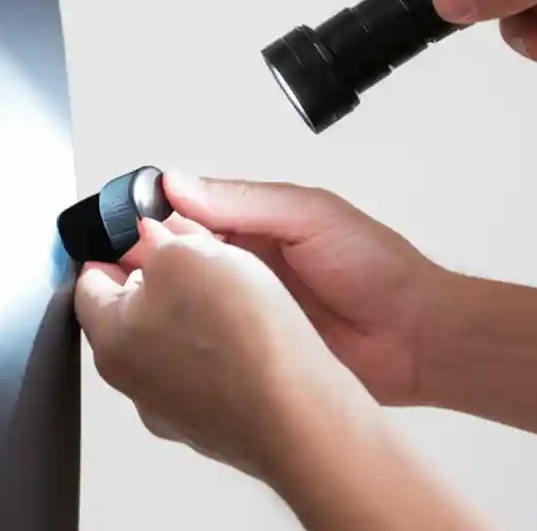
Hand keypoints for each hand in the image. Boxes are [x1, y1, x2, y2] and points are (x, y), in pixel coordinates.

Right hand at [75, 217, 482, 529]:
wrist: (418, 339)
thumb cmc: (378, 269)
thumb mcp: (310, 215)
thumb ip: (244, 200)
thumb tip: (179, 183)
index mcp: (252, 225)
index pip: (184, 214)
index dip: (152, 220)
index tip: (124, 228)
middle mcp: (241, 268)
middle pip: (174, 261)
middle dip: (144, 263)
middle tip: (118, 270)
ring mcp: (242, 314)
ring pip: (182, 305)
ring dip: (158, 303)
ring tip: (132, 304)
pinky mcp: (248, 353)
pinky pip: (205, 346)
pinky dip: (183, 344)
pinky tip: (162, 344)